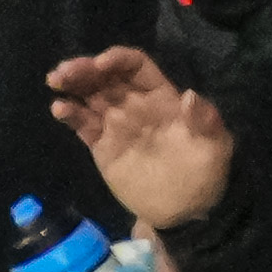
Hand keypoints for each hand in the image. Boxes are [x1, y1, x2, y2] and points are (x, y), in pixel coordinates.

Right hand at [44, 46, 233, 228]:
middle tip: (65, 72)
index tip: (101, 64)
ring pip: (89, 96)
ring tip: (55, 80)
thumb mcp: (216, 147)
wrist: (183, 212)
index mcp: (162, 98)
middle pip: (106, 77)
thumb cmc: (205, 175)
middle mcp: (135, 105)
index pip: (136, 67)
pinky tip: (59, 109)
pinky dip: (69, 114)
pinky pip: (82, 125)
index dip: (118, 60)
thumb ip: (205, 120)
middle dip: (85, 68)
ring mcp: (116, 125)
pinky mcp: (101, 146)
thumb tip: (189, 95)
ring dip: (71, 84)